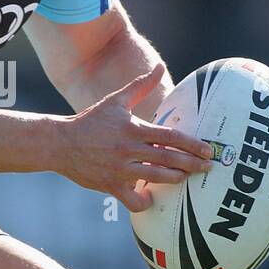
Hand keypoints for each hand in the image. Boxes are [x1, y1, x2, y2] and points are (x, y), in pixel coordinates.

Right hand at [60, 62, 213, 210]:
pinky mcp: (110, 185)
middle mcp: (129, 149)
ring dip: (175, 178)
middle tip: (208, 167)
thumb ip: (140, 85)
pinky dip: (145, 202)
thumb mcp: (116, 101)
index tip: (208, 150)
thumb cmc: (90, 121)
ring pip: (156, 177)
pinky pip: (133, 200)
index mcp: (133, 128)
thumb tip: (159, 66)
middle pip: (169, 158)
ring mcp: (120, 169)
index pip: (171, 136)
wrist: (60, 142)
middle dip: (192, 164)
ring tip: (185, 177)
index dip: (192, 144)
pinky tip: (152, 197)